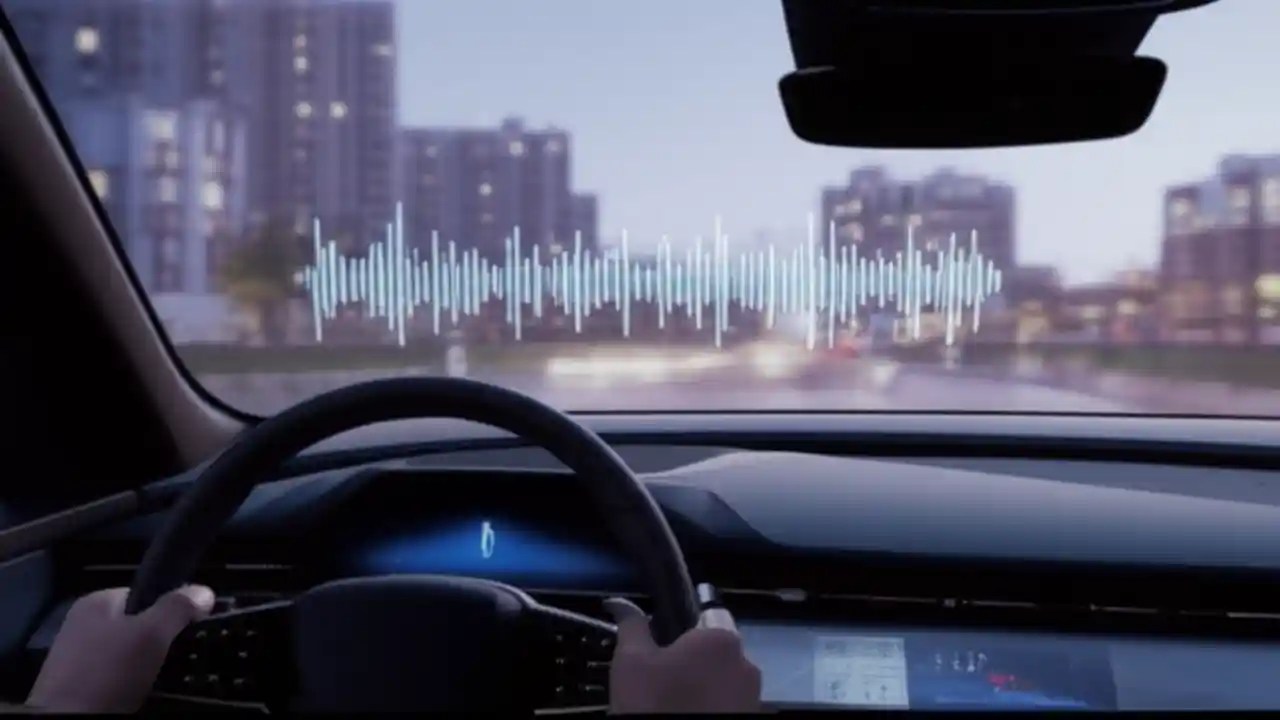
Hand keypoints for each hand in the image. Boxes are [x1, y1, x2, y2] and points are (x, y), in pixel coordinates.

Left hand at [26, 586, 214, 712]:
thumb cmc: (108, 672)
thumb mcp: (153, 634)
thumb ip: (178, 608)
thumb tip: (204, 592)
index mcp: (95, 601)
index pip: (144, 595)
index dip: (168, 610)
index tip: (182, 632)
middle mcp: (81, 623)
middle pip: (136, 625)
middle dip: (156, 642)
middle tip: (171, 658)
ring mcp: (75, 655)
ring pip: (127, 653)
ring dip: (144, 666)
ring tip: (154, 679)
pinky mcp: (75, 684)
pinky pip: (114, 675)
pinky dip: (127, 683)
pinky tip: (135, 693)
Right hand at [605, 597, 761, 713]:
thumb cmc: (653, 704)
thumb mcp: (631, 663)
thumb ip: (631, 627)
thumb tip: (620, 602)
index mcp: (720, 638)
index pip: (699, 622)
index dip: (676, 640)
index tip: (659, 660)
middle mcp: (747, 663)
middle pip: (712, 655)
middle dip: (690, 668)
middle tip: (660, 686)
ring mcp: (754, 698)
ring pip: (721, 684)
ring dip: (702, 692)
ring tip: (673, 708)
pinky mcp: (752, 719)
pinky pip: (729, 707)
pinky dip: (713, 710)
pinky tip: (689, 718)